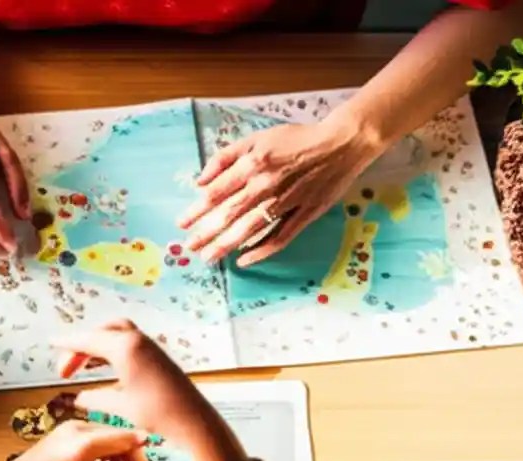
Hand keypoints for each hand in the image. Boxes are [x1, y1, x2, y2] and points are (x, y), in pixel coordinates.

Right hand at [53, 320, 252, 460]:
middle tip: (67, 367)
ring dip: (97, 346)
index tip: (51, 344)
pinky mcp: (158, 357)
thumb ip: (96, 398)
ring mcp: (150, 348)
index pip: (89, 340)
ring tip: (81, 365)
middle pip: (103, 331)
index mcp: (126, 348)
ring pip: (117, 335)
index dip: (68, 344)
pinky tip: (105, 369)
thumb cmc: (157, 415)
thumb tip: (78, 398)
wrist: (194, 422)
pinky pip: (128, 344)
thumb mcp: (121, 407)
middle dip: (83, 344)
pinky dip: (112, 351)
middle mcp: (138, 341)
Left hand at [177, 117, 383, 267]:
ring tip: (209, 257)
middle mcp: (266, 186)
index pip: (217, 193)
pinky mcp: (304, 215)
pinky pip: (280, 238)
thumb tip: (201, 180)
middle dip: (206, 233)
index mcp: (253, 165)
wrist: (340, 144)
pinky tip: (244, 260)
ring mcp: (286, 203)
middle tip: (189, 247)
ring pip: (250, 229)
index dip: (197, 210)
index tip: (183, 223)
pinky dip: (261, 251)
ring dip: (227, 245)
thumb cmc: (296, 140)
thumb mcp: (257, 138)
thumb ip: (226, 157)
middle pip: (229, 214)